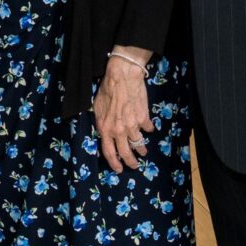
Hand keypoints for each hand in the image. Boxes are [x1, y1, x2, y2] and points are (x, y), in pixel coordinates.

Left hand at [94, 52, 153, 173]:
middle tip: (134, 165)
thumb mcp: (97, 108)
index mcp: (105, 128)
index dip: (114, 163)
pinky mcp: (143, 118)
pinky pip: (147, 128)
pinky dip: (148, 129)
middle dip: (131, 162)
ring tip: (143, 151)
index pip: (109, 152)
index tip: (118, 169)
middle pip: (125, 152)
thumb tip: (107, 131)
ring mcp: (132, 125)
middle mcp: (119, 130)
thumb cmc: (107, 89)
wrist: (122, 76)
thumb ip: (102, 122)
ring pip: (138, 142)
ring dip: (141, 148)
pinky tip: (148, 128)